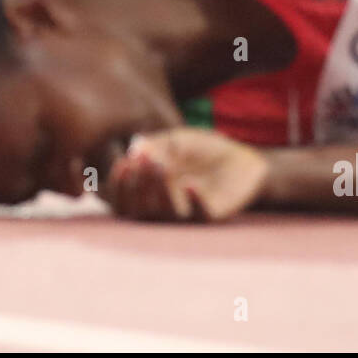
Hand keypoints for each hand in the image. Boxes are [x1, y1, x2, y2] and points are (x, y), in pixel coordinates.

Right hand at [108, 129, 269, 221]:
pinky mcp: (210, 216)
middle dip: (134, 186)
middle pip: (137, 210)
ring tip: (162, 164)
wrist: (241, 159)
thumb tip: (134, 151)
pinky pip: (198, 216)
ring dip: (159, 189)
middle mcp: (163, 207)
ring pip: (163, 214)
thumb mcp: (177, 140)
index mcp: (149, 192)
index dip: (117, 186)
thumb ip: (157, 145)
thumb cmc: (203, 150)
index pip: (122, 200)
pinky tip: (190, 184)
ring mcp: (186, 213)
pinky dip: (193, 202)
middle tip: (142, 161)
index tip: (123, 163)